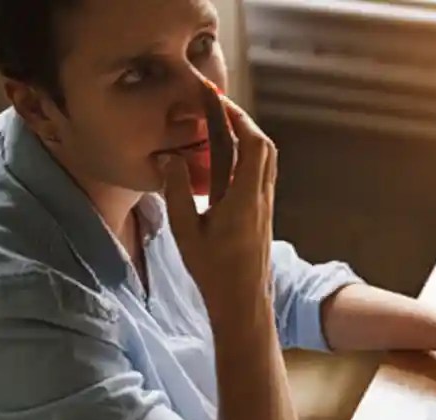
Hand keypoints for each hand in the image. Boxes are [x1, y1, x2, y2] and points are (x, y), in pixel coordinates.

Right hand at [160, 86, 275, 314]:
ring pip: (265, 162)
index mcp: (246, 198)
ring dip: (248, 139)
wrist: (244, 303)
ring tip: (222, 126)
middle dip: (243, 122)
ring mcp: (265, 207)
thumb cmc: (213, 271)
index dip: (238, 117)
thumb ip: (177, 191)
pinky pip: (260, 176)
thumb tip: (169, 157)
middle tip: (219, 107)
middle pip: (264, 148)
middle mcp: (261, 198)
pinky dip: (247, 158)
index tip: (217, 100)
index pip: (253, 144)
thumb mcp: (186, 231)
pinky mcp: (262, 216)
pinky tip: (228, 159)